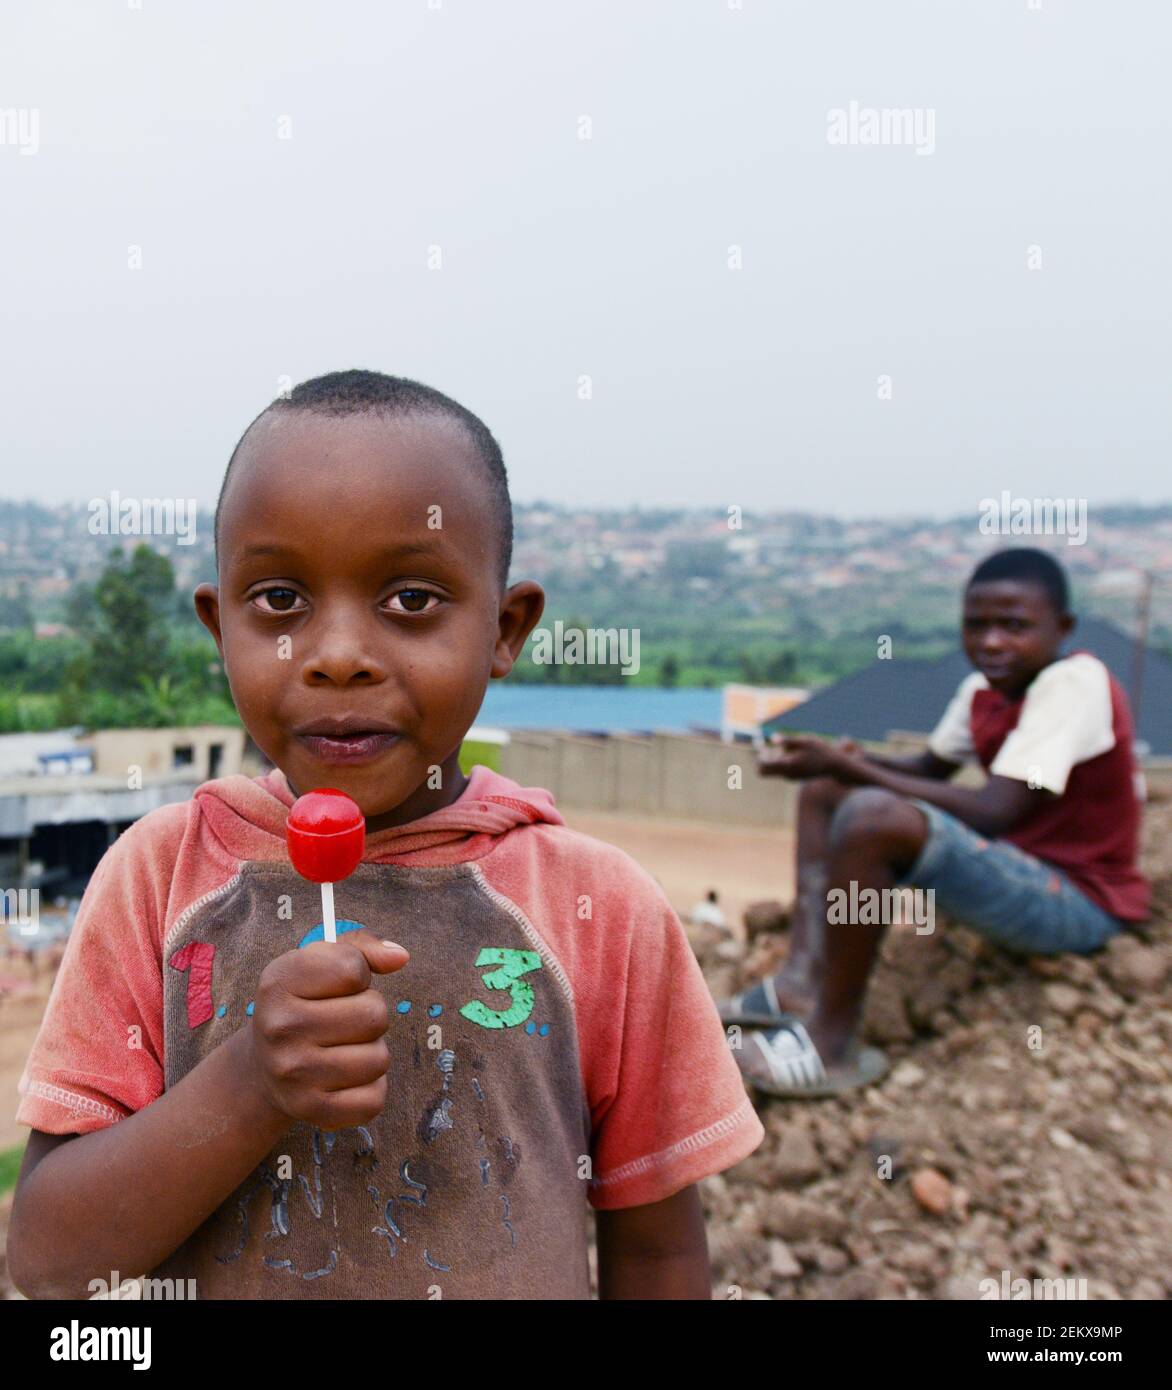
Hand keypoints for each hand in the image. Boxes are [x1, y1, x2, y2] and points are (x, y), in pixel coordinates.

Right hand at [247, 931, 408, 1130]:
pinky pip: (375, 1099)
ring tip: (343, 1048)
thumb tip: (400, 956)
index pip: (353, 968)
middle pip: (375, 1014)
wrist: (264, 1068)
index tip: (339, 985)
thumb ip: (362, 947)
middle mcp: (280, 1028)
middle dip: (371, 1014)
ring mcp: (293, 1074)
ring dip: (372, 1051)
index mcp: (278, 982)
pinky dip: (370, 1088)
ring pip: (379, 1058)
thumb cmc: (305, 1004)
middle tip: (345, 1021)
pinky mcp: (311, 1111)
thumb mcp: (320, 963)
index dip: (358, 974)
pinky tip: (345, 1078)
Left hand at [757, 734, 855, 781]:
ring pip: (773, 770)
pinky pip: (781, 770)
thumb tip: (772, 738)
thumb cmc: (820, 750)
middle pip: (763, 771)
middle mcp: (787, 774)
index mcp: (788, 765)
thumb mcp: (804, 741)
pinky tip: (791, 752)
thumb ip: (787, 741)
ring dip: (772, 758)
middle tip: (765, 745)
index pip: (762, 766)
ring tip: (784, 747)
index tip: (760, 744)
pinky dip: (781, 761)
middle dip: (761, 759)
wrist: (834, 765)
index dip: (758, 755)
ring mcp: (790, 777)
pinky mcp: (794, 777)